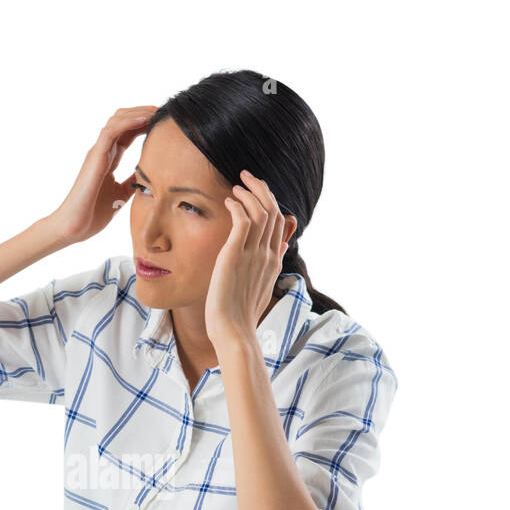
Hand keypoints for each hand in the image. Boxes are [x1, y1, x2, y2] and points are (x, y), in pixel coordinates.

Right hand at [49, 106, 158, 245]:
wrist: (76, 226)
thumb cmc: (93, 214)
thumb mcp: (121, 196)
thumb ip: (131, 182)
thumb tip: (147, 176)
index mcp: (108, 160)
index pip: (127, 134)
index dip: (143, 124)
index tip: (161, 122)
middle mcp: (102, 152)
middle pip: (122, 121)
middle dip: (142, 112)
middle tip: (162, 111)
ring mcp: (97, 152)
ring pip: (117, 120)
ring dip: (138, 112)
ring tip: (156, 110)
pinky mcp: (94, 156)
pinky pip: (111, 131)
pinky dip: (128, 122)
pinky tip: (144, 119)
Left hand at [204, 170, 296, 348]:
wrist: (234, 332)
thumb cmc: (240, 316)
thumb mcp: (260, 288)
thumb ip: (269, 267)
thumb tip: (280, 250)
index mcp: (273, 262)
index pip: (279, 222)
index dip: (270, 202)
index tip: (256, 191)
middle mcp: (268, 255)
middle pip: (274, 211)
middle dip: (262, 189)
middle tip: (247, 176)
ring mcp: (254, 255)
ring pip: (262, 211)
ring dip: (249, 193)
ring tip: (237, 185)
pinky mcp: (236, 255)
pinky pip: (243, 220)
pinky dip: (238, 206)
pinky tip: (228, 201)